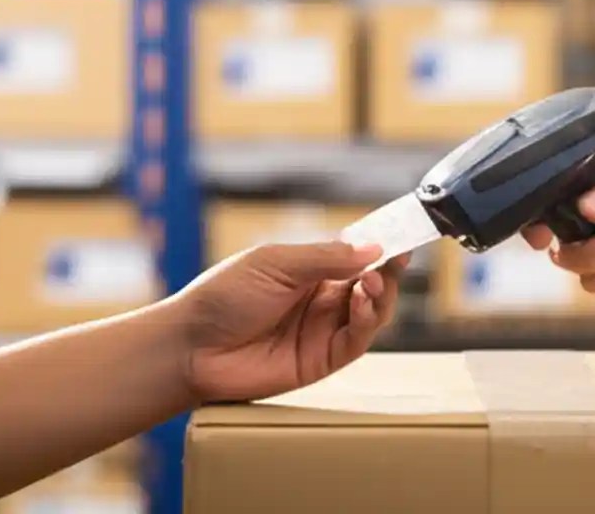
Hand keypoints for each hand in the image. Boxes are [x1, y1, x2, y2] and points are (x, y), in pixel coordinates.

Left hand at [176, 242, 405, 403]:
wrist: (192, 345)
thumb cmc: (222, 297)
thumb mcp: (275, 263)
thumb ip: (325, 257)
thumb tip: (373, 248)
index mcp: (308, 270)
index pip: (355, 255)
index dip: (379, 246)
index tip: (402, 233)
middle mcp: (320, 299)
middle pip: (370, 284)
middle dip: (388, 270)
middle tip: (398, 256)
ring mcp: (322, 330)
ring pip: (371, 313)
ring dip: (380, 294)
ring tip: (373, 281)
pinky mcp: (321, 360)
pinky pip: (356, 341)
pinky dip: (367, 321)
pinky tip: (362, 303)